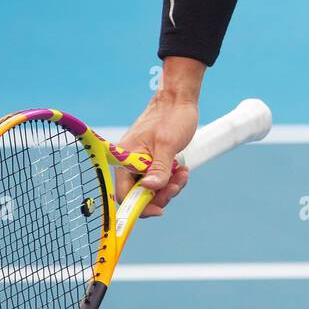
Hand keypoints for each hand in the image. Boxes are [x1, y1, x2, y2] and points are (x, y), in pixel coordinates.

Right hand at [113, 92, 198, 218]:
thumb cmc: (171, 117)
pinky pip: (158, 178)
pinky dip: (171, 179)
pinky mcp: (151, 160)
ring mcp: (141, 162)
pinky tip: (182, 170)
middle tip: (177, 185)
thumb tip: (148, 190)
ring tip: (183, 174)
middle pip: (139, 194)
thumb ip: (158, 169)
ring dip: (169, 186)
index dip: (140, 206)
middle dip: (160, 194)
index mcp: (125, 158)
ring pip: (151, 187)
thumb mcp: (168, 145)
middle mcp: (129, 162)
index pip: (125, 194)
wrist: (179, 99)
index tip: (160, 209)